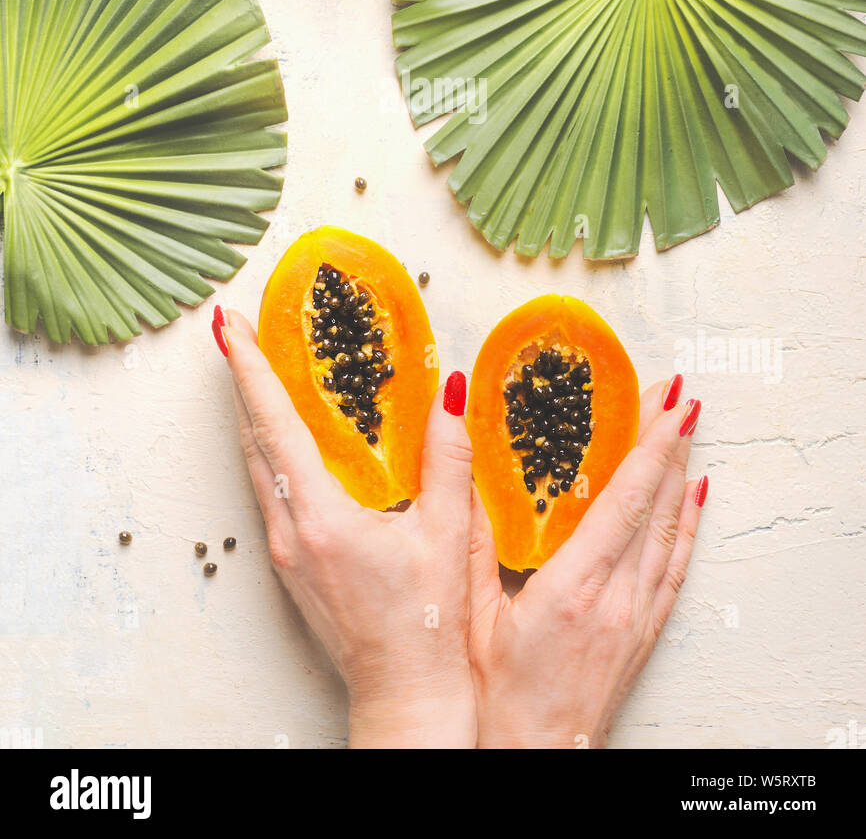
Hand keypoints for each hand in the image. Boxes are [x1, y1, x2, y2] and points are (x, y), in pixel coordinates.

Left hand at [217, 307, 475, 748]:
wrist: (405, 695)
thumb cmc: (429, 626)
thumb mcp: (447, 534)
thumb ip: (448, 458)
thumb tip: (450, 394)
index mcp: (321, 517)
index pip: (275, 423)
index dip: (252, 369)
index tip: (232, 328)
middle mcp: (290, 531)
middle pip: (252, 438)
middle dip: (244, 379)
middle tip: (239, 331)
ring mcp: (285, 551)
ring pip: (256, 465)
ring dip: (254, 413)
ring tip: (258, 370)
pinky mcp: (292, 564)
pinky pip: (269, 490)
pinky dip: (270, 449)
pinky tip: (288, 438)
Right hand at [468, 376, 705, 748]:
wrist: (534, 764)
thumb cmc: (494, 702)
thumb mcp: (470, 617)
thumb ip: (470, 542)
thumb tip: (460, 476)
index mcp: (574, 589)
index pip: (624, 501)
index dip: (649, 447)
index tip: (667, 404)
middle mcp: (616, 600)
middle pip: (655, 506)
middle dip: (669, 443)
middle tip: (679, 394)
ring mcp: (635, 619)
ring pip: (670, 532)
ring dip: (680, 474)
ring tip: (685, 428)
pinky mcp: (642, 635)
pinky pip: (675, 567)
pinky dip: (687, 524)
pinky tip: (693, 498)